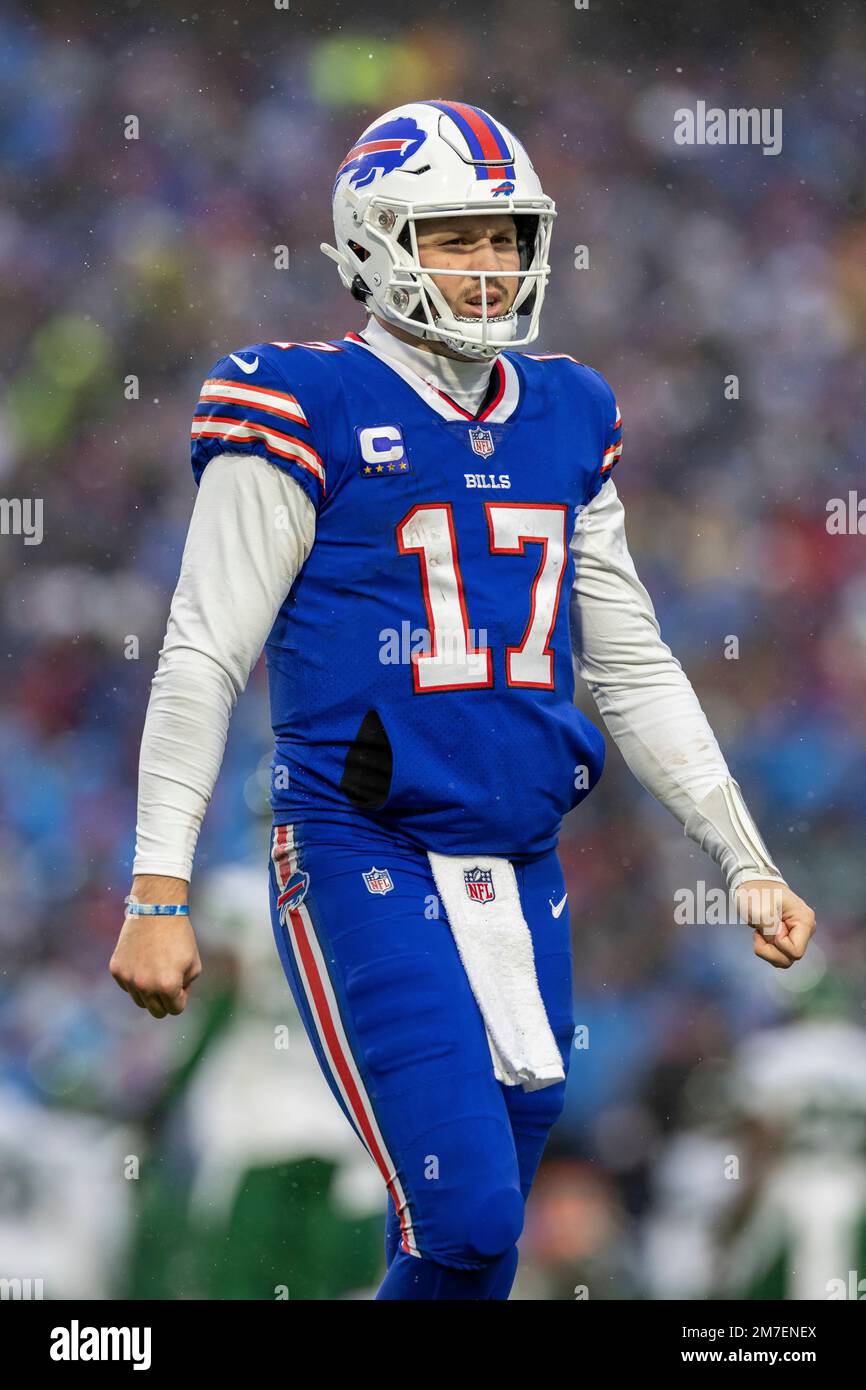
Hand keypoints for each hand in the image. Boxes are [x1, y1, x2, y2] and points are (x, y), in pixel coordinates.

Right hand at [109, 875, 200, 1017]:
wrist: (156, 910)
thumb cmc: (179, 936)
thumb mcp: (194, 964)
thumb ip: (185, 987)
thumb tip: (172, 999)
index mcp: (167, 986)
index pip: (175, 1009)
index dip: (182, 997)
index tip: (182, 982)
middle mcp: (145, 986)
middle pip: (156, 1011)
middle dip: (166, 1000)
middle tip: (169, 980)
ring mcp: (128, 978)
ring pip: (140, 1001)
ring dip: (150, 991)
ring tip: (156, 968)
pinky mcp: (116, 969)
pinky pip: (127, 986)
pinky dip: (135, 979)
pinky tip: (143, 960)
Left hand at [734, 878, 815, 968]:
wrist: (751, 883)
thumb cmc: (756, 893)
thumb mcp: (759, 911)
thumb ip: (771, 930)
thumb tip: (777, 942)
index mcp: (805, 921)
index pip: (795, 952)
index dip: (778, 945)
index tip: (768, 928)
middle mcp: (806, 929)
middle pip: (791, 957)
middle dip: (770, 951)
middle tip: (758, 932)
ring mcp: (798, 933)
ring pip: (785, 958)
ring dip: (768, 950)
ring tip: (759, 932)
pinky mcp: (788, 936)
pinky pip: (779, 953)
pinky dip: (767, 948)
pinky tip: (761, 933)